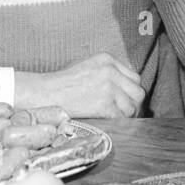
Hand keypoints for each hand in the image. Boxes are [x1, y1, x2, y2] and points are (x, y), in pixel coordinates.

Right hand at [15, 52, 145, 118]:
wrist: (46, 93)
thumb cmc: (63, 83)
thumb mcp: (86, 66)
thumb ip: (108, 72)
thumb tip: (125, 87)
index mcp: (107, 59)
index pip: (134, 77)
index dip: (131, 92)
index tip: (127, 101)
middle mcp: (110, 71)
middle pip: (137, 92)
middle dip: (134, 105)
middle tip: (127, 114)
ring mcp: (108, 88)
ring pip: (132, 107)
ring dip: (127, 117)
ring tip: (118, 121)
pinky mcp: (104, 105)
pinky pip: (122, 118)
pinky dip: (120, 124)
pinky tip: (112, 125)